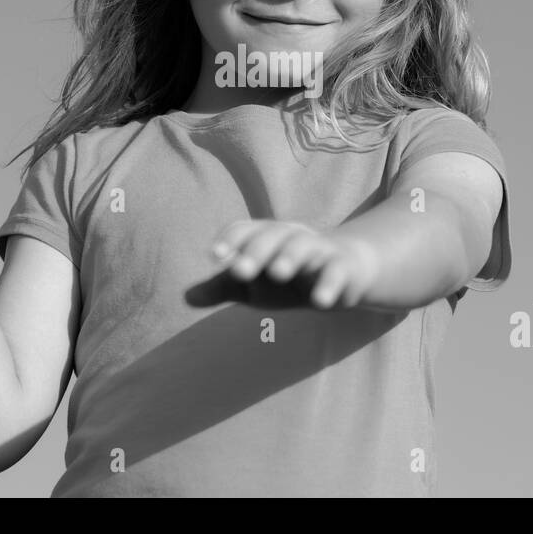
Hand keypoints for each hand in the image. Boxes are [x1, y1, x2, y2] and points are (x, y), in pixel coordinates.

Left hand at [199, 220, 379, 309]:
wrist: (346, 270)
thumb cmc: (289, 277)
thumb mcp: (255, 284)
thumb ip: (224, 288)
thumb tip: (186, 298)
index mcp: (266, 236)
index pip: (244, 231)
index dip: (230, 240)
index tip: (214, 256)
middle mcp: (290, 236)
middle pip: (271, 236)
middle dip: (256, 251)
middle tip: (239, 270)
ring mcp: (317, 250)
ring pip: (302, 247)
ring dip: (289, 258)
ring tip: (278, 273)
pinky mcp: (341, 267)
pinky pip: (335, 273)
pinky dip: (328, 285)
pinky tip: (319, 302)